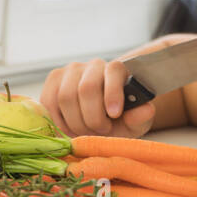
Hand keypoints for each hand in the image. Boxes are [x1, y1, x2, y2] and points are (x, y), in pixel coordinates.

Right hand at [39, 57, 154, 137]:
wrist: (100, 120)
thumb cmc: (120, 120)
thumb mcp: (135, 122)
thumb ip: (140, 116)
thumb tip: (147, 109)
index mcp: (117, 70)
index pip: (113, 71)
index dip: (112, 93)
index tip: (114, 114)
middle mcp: (93, 65)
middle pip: (86, 88)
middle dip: (93, 117)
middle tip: (101, 131)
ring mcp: (70, 71)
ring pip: (65, 97)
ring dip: (75, 122)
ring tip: (86, 132)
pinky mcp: (53, 81)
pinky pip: (49, 102)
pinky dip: (59, 121)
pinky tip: (70, 129)